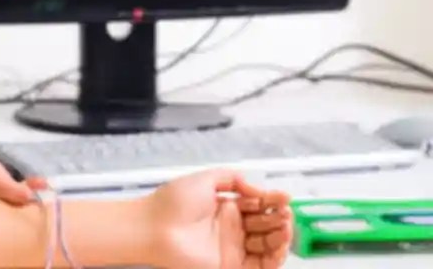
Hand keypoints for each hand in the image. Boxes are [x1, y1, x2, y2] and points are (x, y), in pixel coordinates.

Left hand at [146, 170, 292, 268]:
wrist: (153, 227)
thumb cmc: (171, 203)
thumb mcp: (204, 179)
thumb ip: (233, 179)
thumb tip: (257, 189)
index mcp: (225, 208)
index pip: (258, 205)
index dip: (273, 201)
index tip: (284, 197)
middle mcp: (231, 228)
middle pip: (266, 225)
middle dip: (279, 218)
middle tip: (285, 213)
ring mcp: (232, 248)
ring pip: (267, 246)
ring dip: (281, 237)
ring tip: (284, 227)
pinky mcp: (231, 266)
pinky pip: (260, 266)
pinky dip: (275, 259)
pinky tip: (280, 246)